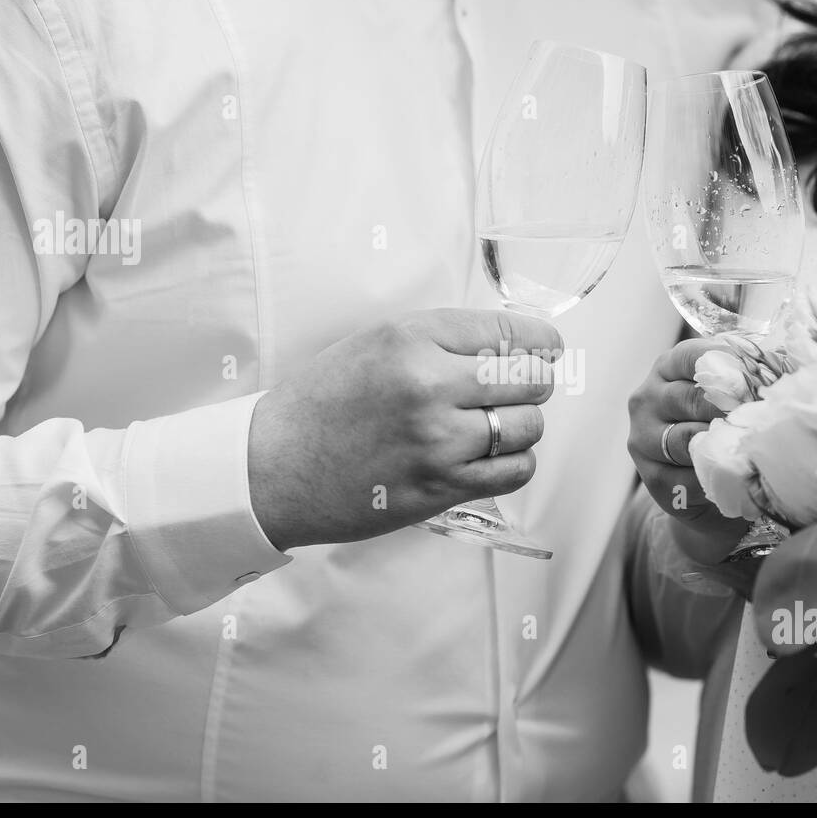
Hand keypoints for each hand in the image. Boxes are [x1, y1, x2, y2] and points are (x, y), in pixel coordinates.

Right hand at [248, 309, 561, 549]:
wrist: (273, 466)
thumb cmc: (322, 402)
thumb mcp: (377, 344)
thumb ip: (443, 341)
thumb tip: (516, 345)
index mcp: (413, 338)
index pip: (509, 330)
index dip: (538, 341)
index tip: (543, 349)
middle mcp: (431, 385)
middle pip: (530, 378)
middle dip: (531, 383)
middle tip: (514, 390)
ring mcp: (439, 440)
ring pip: (529, 426)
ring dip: (522, 426)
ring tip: (492, 426)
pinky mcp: (442, 486)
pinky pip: (516, 470)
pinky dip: (514, 462)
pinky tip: (488, 457)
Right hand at [627, 338, 747, 564]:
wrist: (710, 480)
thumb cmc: (727, 423)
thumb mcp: (736, 388)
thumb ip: (757, 371)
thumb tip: (794, 362)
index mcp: (668, 366)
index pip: (693, 356)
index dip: (731, 367)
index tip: (762, 382)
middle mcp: (647, 398)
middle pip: (691, 399)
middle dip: (732, 409)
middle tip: (766, 417)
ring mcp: (644, 438)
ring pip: (686, 439)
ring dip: (723, 444)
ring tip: (755, 447)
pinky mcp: (652, 478)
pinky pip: (687, 477)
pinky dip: (715, 477)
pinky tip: (737, 476)